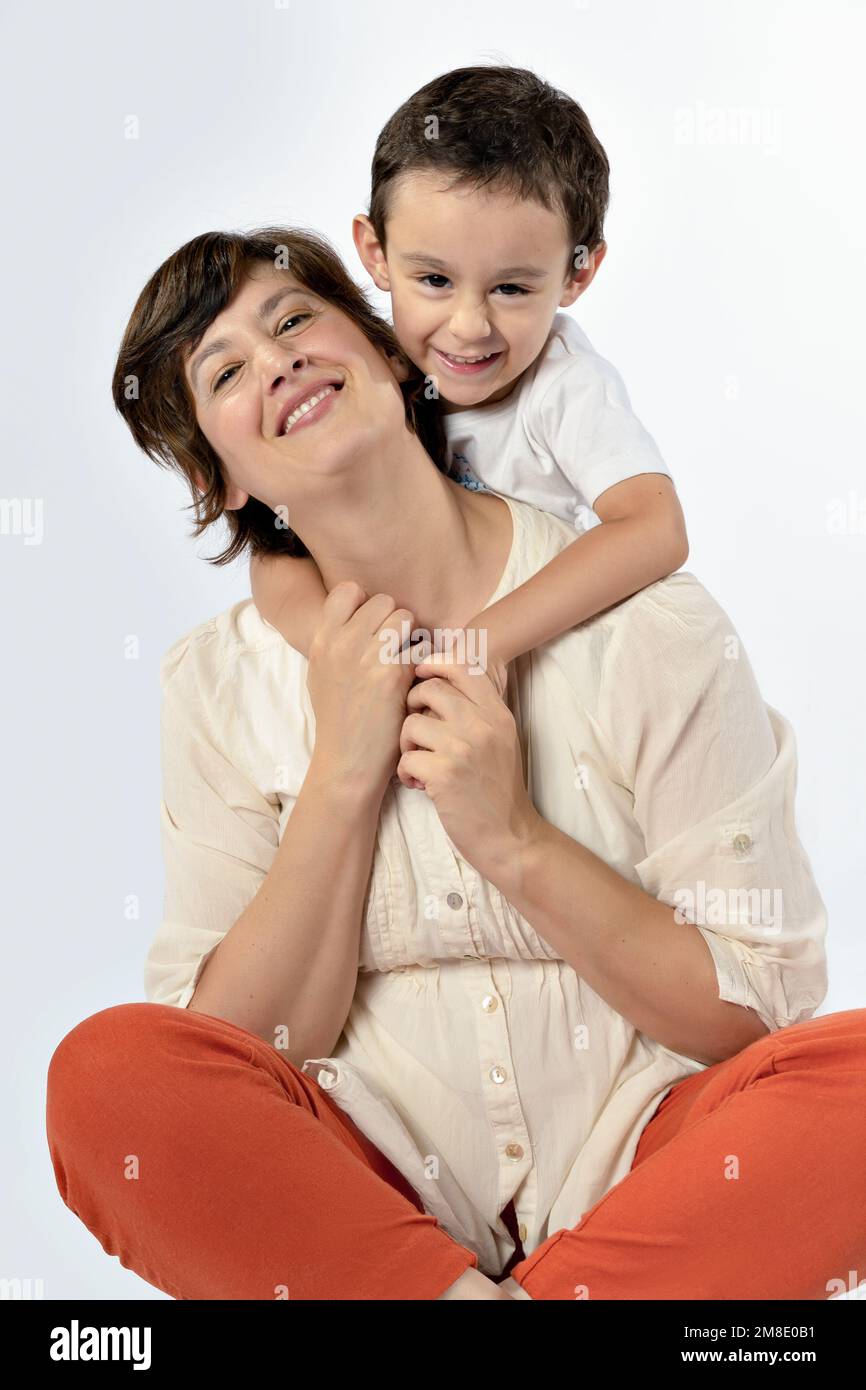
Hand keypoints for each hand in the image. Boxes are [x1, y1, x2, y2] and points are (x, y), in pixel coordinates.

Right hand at [306, 581, 418, 797]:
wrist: (347, 762)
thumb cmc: (339, 721)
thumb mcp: (321, 675)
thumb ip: (335, 642)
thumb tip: (356, 615)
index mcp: (321, 640)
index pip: (348, 590)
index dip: (365, 603)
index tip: (372, 627)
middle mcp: (341, 643)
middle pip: (382, 600)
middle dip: (393, 620)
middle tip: (394, 648)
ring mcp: (366, 656)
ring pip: (404, 616)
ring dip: (411, 636)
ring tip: (406, 661)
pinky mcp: (391, 674)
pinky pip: (420, 646)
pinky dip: (423, 659)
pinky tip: (416, 679)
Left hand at [399, 635, 508, 787]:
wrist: (510, 836)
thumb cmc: (498, 789)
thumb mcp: (501, 741)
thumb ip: (478, 712)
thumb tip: (438, 681)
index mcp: (497, 714)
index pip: (462, 665)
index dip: (433, 665)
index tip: (420, 676)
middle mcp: (482, 725)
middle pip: (429, 689)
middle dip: (412, 707)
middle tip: (416, 731)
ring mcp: (463, 749)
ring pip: (411, 724)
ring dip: (407, 746)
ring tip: (419, 763)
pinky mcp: (444, 774)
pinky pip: (406, 758)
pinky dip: (406, 774)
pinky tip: (419, 785)